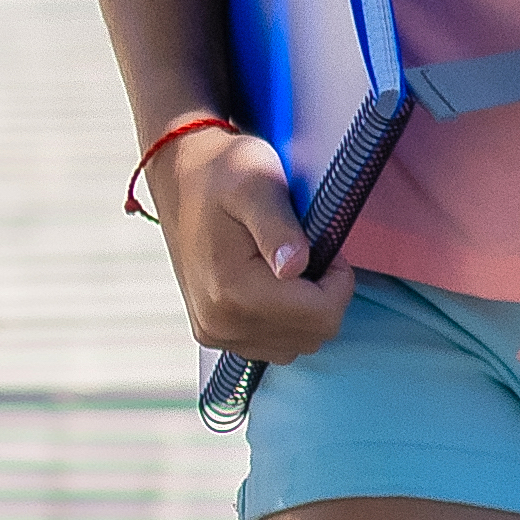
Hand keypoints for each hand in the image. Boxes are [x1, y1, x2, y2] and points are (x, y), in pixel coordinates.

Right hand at [147, 122, 350, 366]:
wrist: (181, 176)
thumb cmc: (223, 173)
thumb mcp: (257, 184)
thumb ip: (278, 227)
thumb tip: (296, 266)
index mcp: (232, 290)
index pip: (322, 316)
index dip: (338, 280)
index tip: (322, 244)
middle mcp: (220, 322)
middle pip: (313, 335)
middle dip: (323, 295)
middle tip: (304, 250)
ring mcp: (214, 332)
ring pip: (297, 344)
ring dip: (305, 309)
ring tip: (285, 265)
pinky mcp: (213, 333)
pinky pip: (273, 346)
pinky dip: (285, 320)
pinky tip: (272, 284)